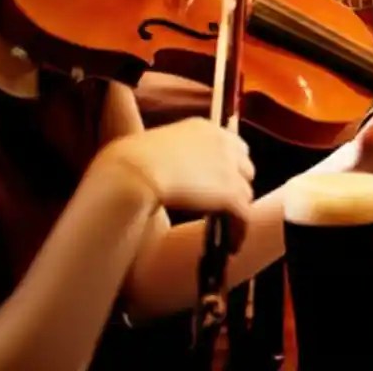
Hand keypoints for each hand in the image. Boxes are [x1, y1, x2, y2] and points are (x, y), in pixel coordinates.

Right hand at [94, 117, 254, 219]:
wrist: (131, 173)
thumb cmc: (126, 161)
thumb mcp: (153, 144)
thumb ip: (169, 151)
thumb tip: (161, 166)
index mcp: (203, 128)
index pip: (232, 144)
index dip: (228, 164)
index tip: (218, 180)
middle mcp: (222, 143)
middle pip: (245, 166)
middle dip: (235, 185)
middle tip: (222, 204)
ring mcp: (229, 168)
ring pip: (246, 193)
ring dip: (236, 209)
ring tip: (226, 226)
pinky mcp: (230, 194)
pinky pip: (244, 216)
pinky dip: (239, 230)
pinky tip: (232, 244)